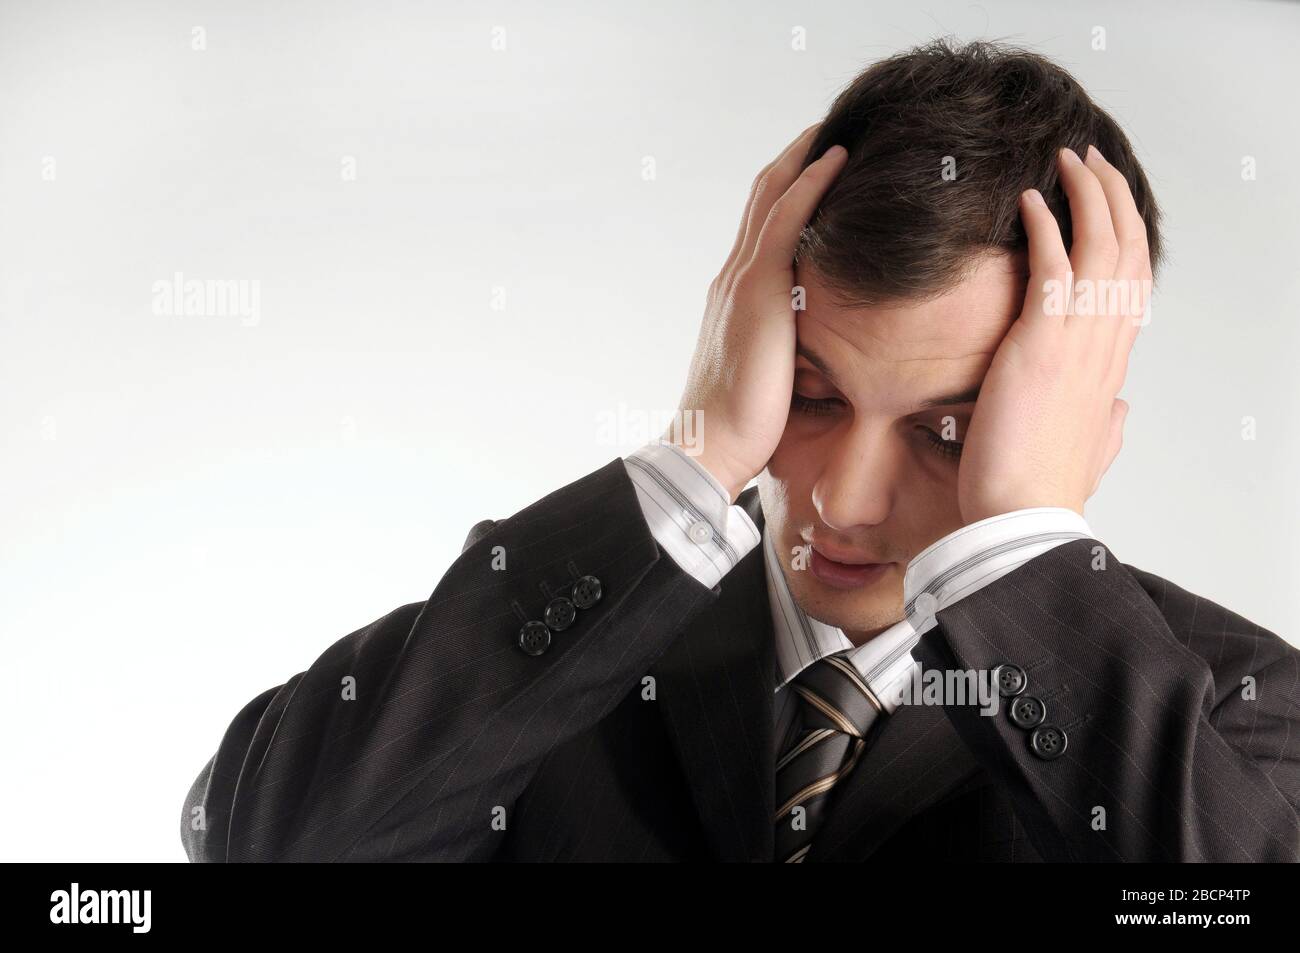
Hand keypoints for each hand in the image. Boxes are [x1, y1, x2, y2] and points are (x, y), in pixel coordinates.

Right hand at [665, 124, 848, 500]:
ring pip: (773, 195)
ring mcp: (742, 279)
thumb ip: (791, 345)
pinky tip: (837, 159)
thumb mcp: (771, 374)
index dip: (789, 186)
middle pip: (764, 195)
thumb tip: (825, 349)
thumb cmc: (743, 426)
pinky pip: (786, 220)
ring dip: (806, 155)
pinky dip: (811, 183)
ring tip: (840, 125)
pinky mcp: (757, 290)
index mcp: (734, 295)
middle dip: (797, 156)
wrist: (711, 446)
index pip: (762, 224)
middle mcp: (733, 277)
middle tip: (833, 126)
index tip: (821, 161)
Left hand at [957, 145, 1151, 523]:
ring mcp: (1078, 340)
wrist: (1021, 515)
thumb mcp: (1091, 449)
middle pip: (1127, 248)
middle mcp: (1106, 343)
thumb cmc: (1043, 487)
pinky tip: (1029, 200)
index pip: (1134, 281)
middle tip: (1090, 159)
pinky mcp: (1041, 343)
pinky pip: (1052, 267)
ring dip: (1086, 194)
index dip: (1127, 231)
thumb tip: (1121, 409)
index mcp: (1112, 363)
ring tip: (1067, 159)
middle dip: (1113, 195)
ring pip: (1100, 245)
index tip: (1109, 199)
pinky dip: (1046, 227)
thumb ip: (1109, 421)